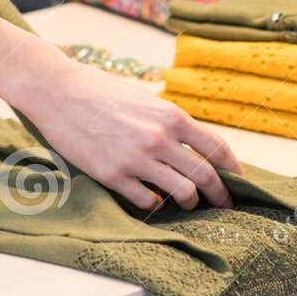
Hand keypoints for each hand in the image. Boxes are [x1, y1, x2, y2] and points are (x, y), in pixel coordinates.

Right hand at [27, 56, 243, 211]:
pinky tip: (152, 198)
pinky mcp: (112, 175)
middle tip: (222, 205)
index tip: (238, 183)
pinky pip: (147, 201)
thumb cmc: (101, 91)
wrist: (57, 90)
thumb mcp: (145, 101)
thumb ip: (170, 124)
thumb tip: (196, 150)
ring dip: (189, 203)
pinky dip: (155, 203)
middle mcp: (158, 138)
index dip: (234, 171)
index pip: (218, 149)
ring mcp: (135, 159)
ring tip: (186, 203)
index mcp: (170, 116)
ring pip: (182, 194)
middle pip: (205, 177)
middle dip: (219, 196)